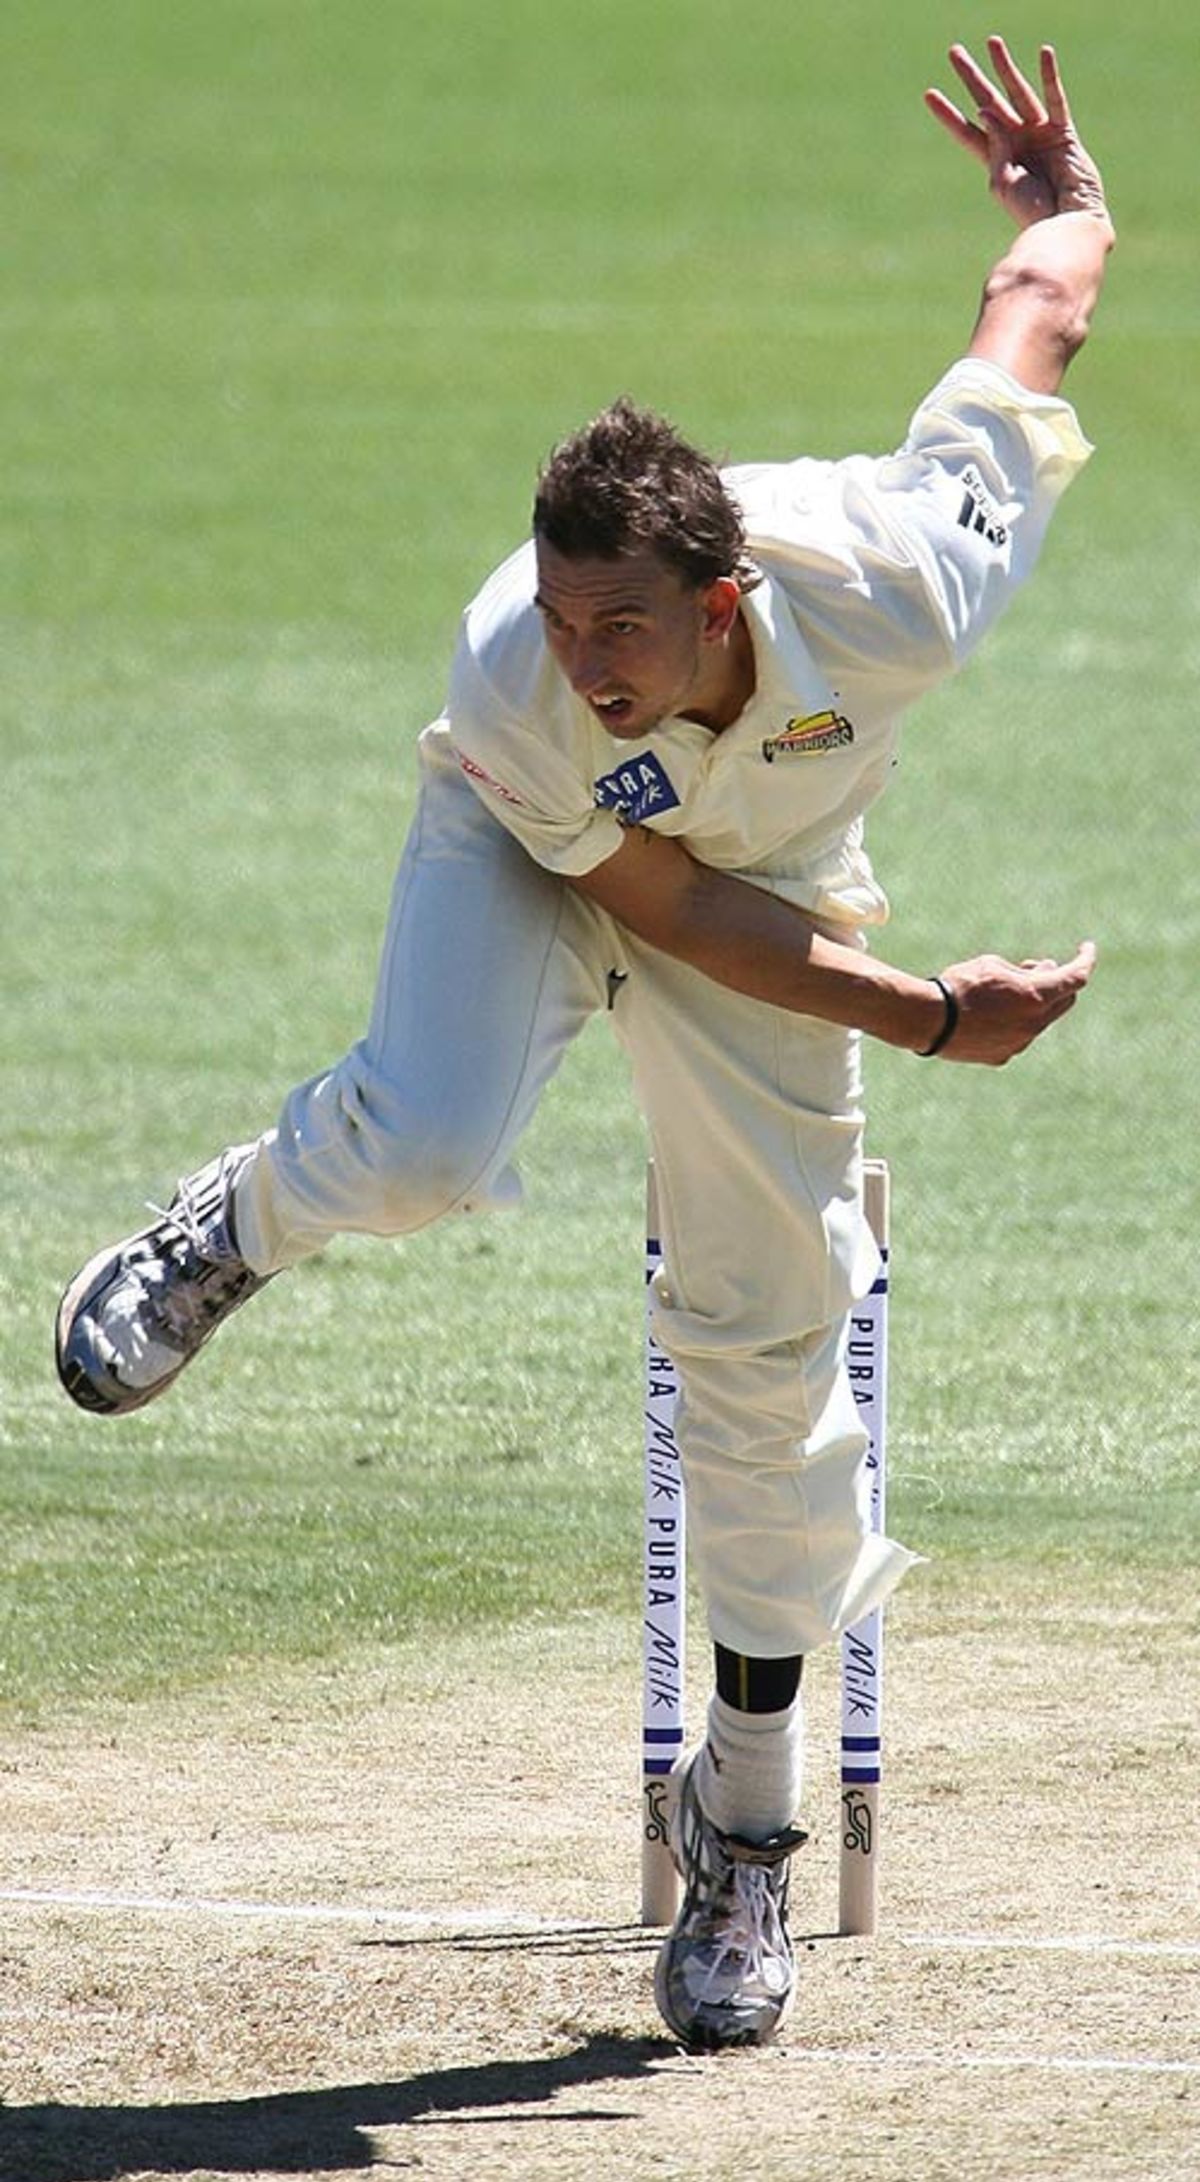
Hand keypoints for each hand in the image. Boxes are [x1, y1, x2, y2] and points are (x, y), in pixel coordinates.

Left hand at [925, 37, 1108, 229]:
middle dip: (971, 77)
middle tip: (954, 52)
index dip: (948, 114)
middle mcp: (1016, 142)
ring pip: (1017, 92)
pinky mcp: (1063, 133)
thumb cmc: (1031, 212)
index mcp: (996, 161)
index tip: (929, 94)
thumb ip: (994, 146)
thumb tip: (986, 110)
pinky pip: (1054, 99)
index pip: (966, 131)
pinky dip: (1049, 77)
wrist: (1065, 225)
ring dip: (1005, 67)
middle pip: (988, 102)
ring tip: (992, 42)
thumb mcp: (1004, 181)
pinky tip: (1044, 53)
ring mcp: (1039, 135)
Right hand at [932, 939, 1096, 1064]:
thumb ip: (1026, 970)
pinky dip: (1014, 1021)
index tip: (1087, 948)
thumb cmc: (960, 985)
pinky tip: (990, 1014)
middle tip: (1039, 968)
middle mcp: (1034, 1023)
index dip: (1085, 960)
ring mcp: (1020, 1043)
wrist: (928, 1020)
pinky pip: (1019, 1035)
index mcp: (1036, 996)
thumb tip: (1045, 973)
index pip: (1076, 977)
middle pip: (1064, 1000)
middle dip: (1058, 982)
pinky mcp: (1002, 1056)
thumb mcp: (994, 965)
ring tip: (1005, 990)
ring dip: (1033, 1002)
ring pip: (1040, 1019)